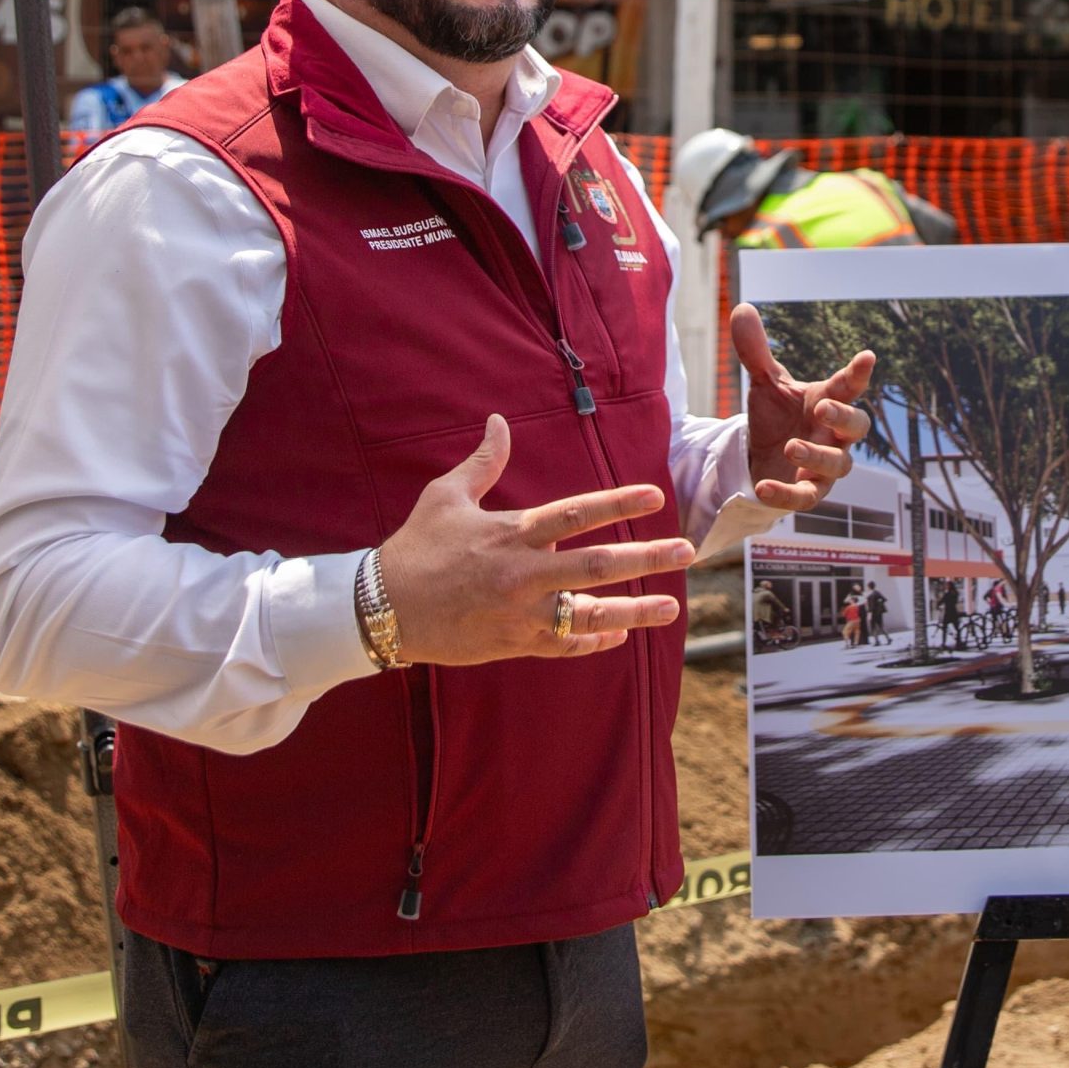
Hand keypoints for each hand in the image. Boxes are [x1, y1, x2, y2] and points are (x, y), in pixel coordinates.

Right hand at [377, 415, 690, 664]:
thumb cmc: (414, 548)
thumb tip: (499, 421)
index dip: (617, 502)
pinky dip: (592, 641)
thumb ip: (482, 462)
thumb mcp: (444, 498)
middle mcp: (522, 576)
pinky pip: (562, 647)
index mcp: (510, 535)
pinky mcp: (513, 645)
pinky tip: (619, 635)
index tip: (654, 495)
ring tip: (671, 608)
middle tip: (686, 551)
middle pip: (595, 566)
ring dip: (633, 612)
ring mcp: (520, 615)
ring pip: (587, 616)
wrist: (381, 610)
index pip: (574, 514)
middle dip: (645, 558)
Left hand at [734, 303, 874, 511]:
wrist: (761, 456)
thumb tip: (741, 308)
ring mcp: (825, 464)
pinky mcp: (808, 490)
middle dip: (844, 416)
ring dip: (818, 455)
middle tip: (823, 407)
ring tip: (791, 446)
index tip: (867, 356)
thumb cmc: (776, 416)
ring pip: (839, 465)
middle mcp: (834, 433)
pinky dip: (788, 495)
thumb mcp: (764, 383)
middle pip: (858, 426)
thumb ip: (755, 351)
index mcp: (828, 400)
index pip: (849, 386)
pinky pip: (807, 497)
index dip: (859, 373)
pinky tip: (765, 486)